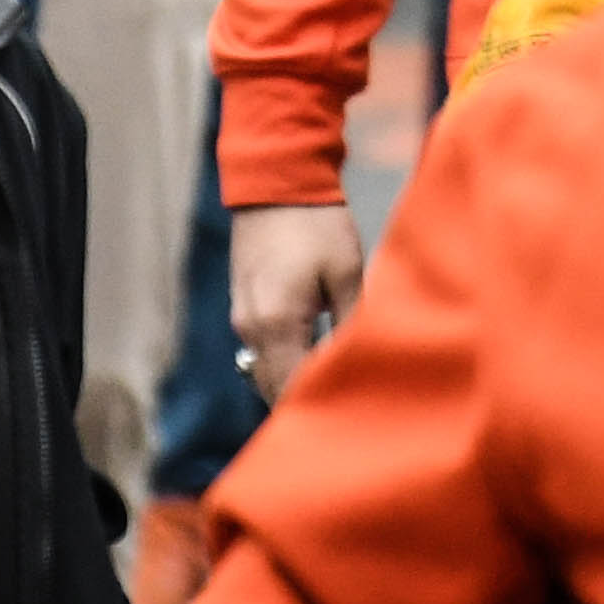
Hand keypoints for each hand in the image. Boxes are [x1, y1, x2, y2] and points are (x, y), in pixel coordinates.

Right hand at [229, 202, 365, 403]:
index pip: (291, 390)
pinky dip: (284, 364)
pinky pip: (262, 352)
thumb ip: (351, 323)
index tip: (346, 422)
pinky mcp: (244, 307)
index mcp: (276, 324)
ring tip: (332, 392)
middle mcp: (251, 329)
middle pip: (273, 390)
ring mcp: (243, 319)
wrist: (276, 181)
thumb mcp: (346, 272)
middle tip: (343, 416)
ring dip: (292, 385)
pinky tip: (313, 362)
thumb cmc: (317, 225)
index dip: (316, 411)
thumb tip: (360, 364)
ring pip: (265, 373)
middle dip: (304, 405)